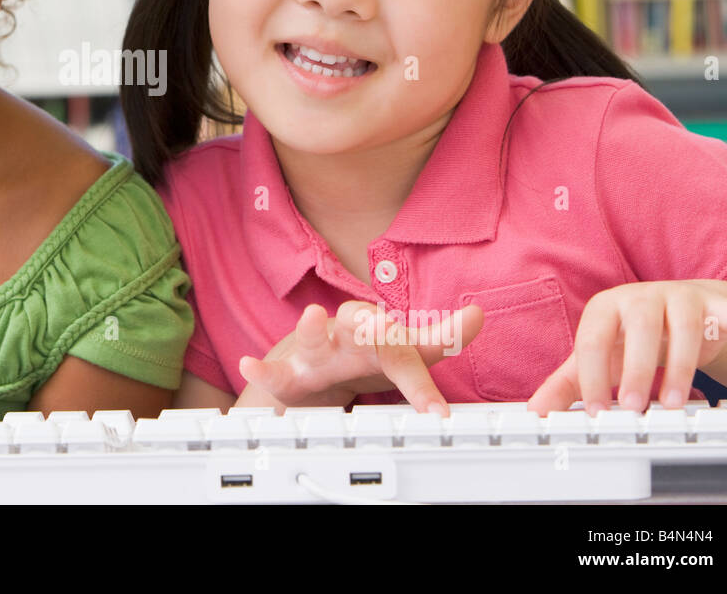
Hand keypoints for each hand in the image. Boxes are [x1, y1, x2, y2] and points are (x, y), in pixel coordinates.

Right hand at [237, 300, 483, 415]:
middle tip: (380, 324)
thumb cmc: (362, 355)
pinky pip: (273, 372)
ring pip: (313, 339)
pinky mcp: (289, 374)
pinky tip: (248, 363)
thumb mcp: (402, 353)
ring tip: (310, 315)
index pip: (407, 348)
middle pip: (360, 325)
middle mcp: (347, 337)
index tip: (439, 414)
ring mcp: (316, 354)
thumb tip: (478, 313)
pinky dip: (260, 368)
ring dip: (311, 327)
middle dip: (369, 324)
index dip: (424, 377)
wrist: (313, 362)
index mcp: (380, 333)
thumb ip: (440, 339)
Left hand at [527, 280, 726, 415]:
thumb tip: (536, 410)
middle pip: (641, 328)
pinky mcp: (716, 304)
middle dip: (637, 370)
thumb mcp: (599, 355)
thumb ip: (569, 382)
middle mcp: (642, 297)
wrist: (677, 307)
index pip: (594, 340)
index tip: (595, 410)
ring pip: (685, 325)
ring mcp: (681, 297)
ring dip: (683, 365)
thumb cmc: (630, 335)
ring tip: (674, 402)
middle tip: (634, 407)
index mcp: (606, 308)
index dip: (592, 376)